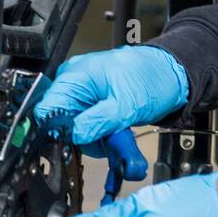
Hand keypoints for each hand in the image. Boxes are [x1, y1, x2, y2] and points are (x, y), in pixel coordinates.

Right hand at [33, 44, 187, 155]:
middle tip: (105, 140)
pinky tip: (114, 131)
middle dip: (81, 136)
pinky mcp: (92, 100)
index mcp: (75, 75)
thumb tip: (74, 135)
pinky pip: (85, 121)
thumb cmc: (152, 79)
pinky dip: (98, 131)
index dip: (57, 129)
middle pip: (59, 120)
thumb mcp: (125, 106)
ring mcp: (82, 90)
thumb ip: (97, 122)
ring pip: (73, 125)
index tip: (76, 141)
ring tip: (115, 134)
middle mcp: (74, 81)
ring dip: (93, 137)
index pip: (47, 108)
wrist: (171, 75)